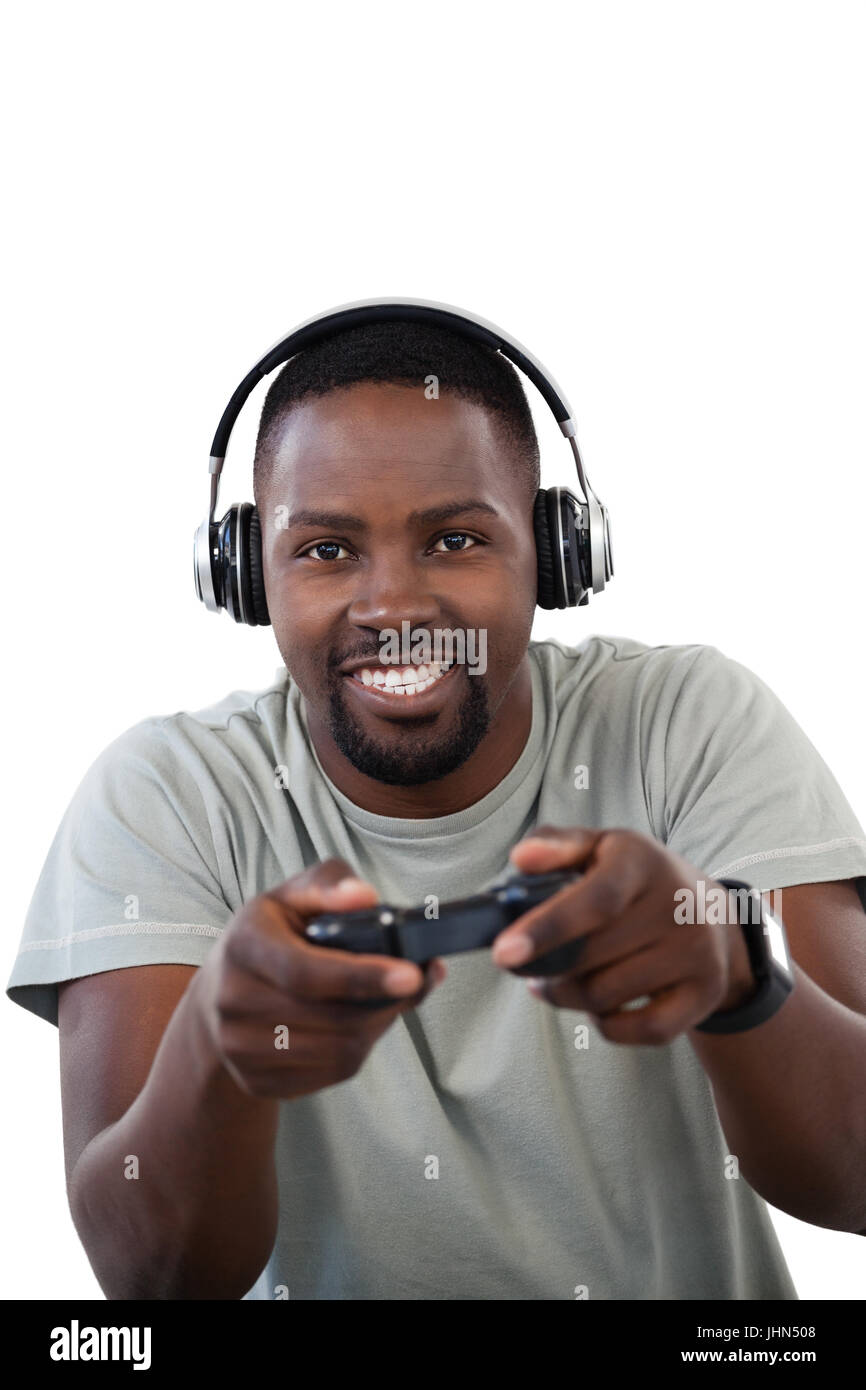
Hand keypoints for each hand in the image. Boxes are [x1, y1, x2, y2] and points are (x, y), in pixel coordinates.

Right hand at [195, 858, 445, 1098]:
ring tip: (385, 1000)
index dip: (362, 976)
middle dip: (385, 1004)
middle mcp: (232, 1000)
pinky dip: (358, 1050)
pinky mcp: (256, 1080)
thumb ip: (330, 884)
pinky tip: (359, 1025)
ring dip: (377, 1027)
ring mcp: (240, 1048)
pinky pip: (331, 1075)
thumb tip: (365, 897)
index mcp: (244, 945)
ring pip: (339, 1052)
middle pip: (332, 1019)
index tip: (412, 975)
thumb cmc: (270, 934)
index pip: (306, 972)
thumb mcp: (293, 895)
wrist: (217, 993)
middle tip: (415, 982)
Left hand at [491, 826, 755, 1044]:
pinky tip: (597, 1006)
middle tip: (525, 963)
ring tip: (556, 980)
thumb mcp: (598, 848)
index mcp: (641, 862)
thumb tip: (520, 858)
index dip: (547, 928)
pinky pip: (640, 1031)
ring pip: (604, 997)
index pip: (595, 901)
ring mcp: (697, 952)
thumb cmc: (634, 878)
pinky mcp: (706, 992)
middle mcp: (676, 906)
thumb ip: (555, 845)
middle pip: (588, 959)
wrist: (711, 912)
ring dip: (565, 996)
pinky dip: (606, 1025)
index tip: (502, 953)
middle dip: (543, 967)